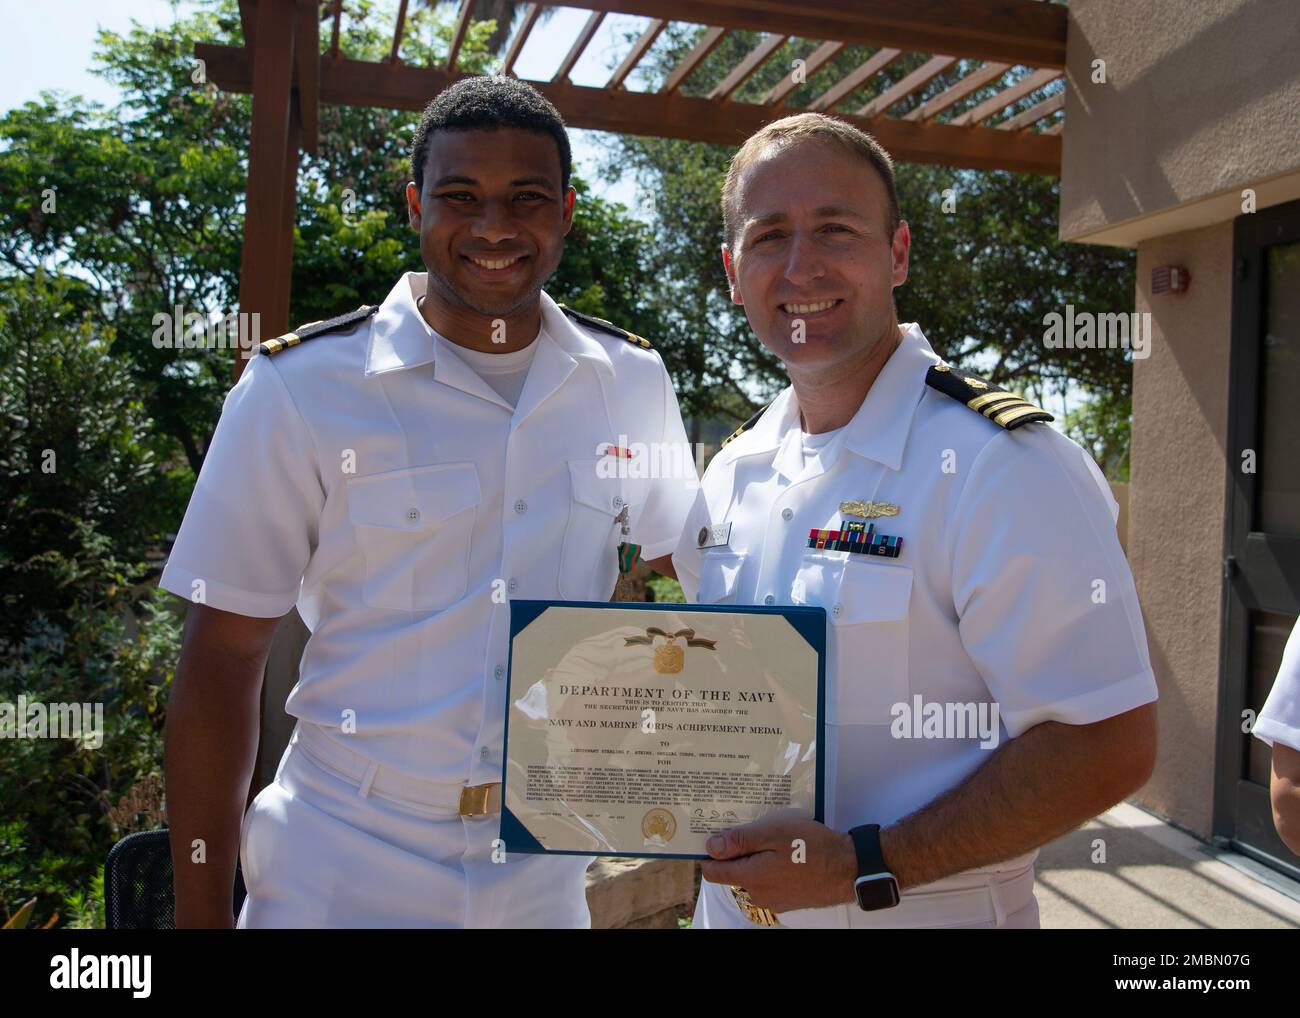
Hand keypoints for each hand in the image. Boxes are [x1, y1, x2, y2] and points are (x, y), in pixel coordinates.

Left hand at [699, 811, 857, 913]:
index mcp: (750, 878)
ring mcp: (774, 901)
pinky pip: (769, 883)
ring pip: (752, 877)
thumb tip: (711, 847)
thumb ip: (739, 842)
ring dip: (756, 860)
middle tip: (753, 831)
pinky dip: (771, 868)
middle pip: (733, 873)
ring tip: (774, 840)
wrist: (849, 868)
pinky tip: (786, 853)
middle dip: (737, 853)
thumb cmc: (812, 847)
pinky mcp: (788, 901)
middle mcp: (758, 895)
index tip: (715, 836)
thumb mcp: (773, 833)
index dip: (710, 853)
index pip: (712, 872)